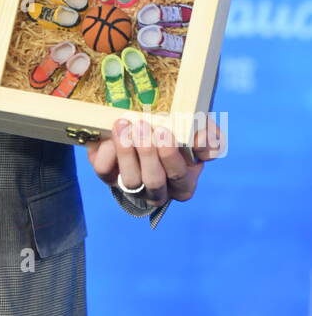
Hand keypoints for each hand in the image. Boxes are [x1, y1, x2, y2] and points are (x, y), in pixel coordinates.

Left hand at [86, 114, 225, 209]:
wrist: (141, 126)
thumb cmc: (176, 131)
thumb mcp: (198, 130)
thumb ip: (209, 135)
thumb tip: (200, 142)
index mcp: (183, 183)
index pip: (181, 179)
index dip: (171, 157)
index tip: (165, 131)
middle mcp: (158, 190)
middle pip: (155, 181)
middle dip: (149, 153)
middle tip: (143, 126)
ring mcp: (132, 185)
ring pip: (130, 179)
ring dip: (127, 151)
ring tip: (125, 125)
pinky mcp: (108, 175)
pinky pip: (105, 171)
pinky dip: (107, 153)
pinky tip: (110, 137)